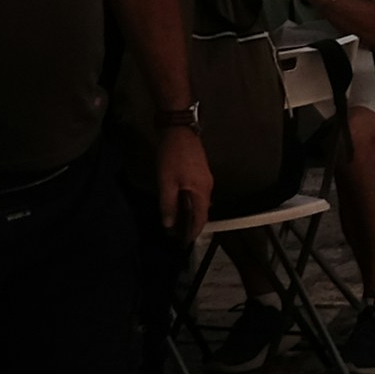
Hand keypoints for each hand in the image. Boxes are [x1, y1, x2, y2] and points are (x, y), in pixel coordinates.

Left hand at [156, 123, 213, 245]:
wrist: (179, 130)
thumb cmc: (173, 157)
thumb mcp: (166, 182)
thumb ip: (168, 205)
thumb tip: (169, 224)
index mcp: (202, 191)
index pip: (201, 218)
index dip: (193, 232)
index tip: (184, 243)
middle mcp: (208, 186)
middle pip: (203, 211)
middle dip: (192, 224)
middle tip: (177, 234)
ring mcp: (206, 178)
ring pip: (201, 202)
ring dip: (191, 214)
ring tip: (177, 222)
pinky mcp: (201, 172)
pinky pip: (198, 194)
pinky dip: (191, 203)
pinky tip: (180, 204)